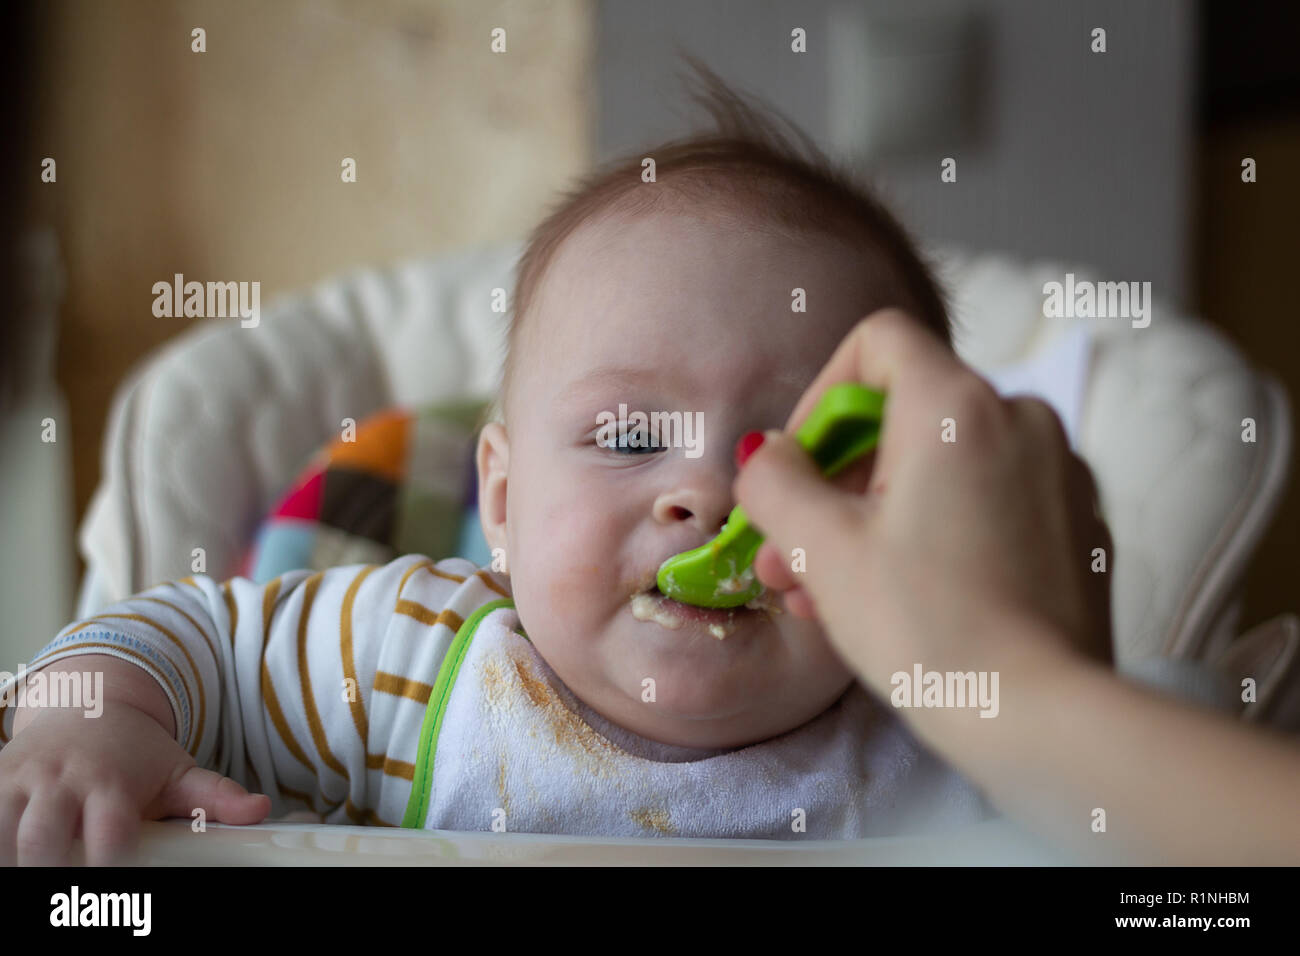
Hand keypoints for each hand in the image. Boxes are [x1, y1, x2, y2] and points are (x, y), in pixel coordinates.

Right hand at [0, 703, 270, 865]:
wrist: (89, 701)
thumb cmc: (136, 752)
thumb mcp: (179, 770)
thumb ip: (217, 796)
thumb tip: (261, 810)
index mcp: (110, 783)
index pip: (107, 835)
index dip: (108, 861)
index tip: (115, 874)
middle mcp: (61, 780)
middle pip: (42, 840)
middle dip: (49, 868)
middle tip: (69, 884)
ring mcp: (21, 780)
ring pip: (4, 834)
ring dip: (16, 857)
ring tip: (41, 867)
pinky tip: (15, 854)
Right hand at [734, 309, 1112, 701]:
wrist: (1044, 717)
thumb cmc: (929, 629)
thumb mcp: (822, 550)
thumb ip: (775, 482)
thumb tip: (767, 455)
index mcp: (959, 406)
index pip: (878, 342)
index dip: (822, 394)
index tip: (800, 465)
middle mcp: (1021, 419)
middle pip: (905, 416)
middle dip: (835, 482)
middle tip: (791, 554)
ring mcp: (1059, 473)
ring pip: (943, 468)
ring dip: (875, 517)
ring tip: (828, 593)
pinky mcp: (1078, 526)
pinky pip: (988, 503)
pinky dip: (937, 533)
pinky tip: (901, 599)